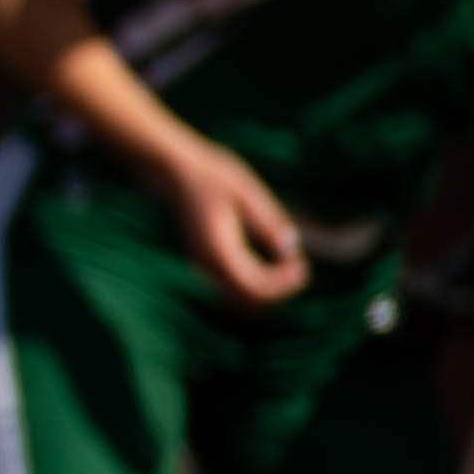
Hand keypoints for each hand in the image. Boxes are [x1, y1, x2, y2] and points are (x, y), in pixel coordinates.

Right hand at [163, 141, 308, 306]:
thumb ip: (268, 223)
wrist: (172, 170)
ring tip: (287, 264)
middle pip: (247, 303)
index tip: (300, 263)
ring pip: (239, 300)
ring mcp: (203, 266)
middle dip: (277, 292)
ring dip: (267, 290)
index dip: (283, 284)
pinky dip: (256, 283)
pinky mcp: (205, 262)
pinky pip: (233, 288)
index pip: (254, 288)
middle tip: (298, 267)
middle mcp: (206, 264)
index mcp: (216, 249)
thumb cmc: (211, 176)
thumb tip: (289, 250)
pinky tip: (270, 261)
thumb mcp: (246, 194)